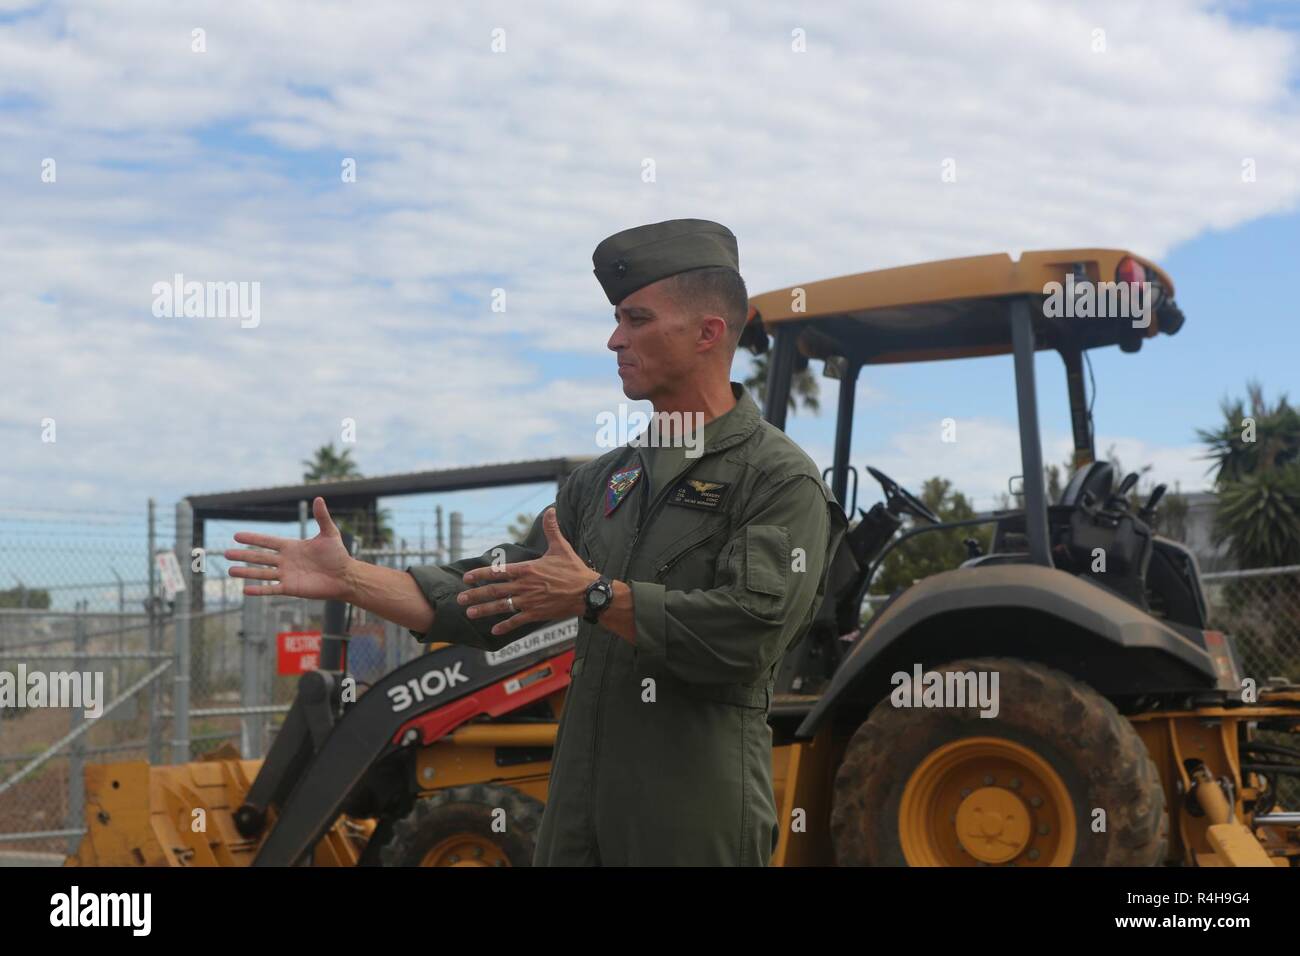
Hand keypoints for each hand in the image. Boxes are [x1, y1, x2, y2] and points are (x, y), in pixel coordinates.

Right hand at [225, 496, 354, 599]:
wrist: (345, 576)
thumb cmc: (338, 555)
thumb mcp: (330, 534)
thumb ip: (322, 517)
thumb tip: (319, 498)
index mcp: (292, 547)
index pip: (268, 542)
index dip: (253, 539)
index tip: (237, 535)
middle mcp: (286, 560)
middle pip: (260, 557)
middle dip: (243, 555)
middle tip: (226, 553)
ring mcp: (287, 575)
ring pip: (261, 573)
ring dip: (246, 572)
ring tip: (230, 571)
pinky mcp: (291, 588)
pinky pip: (271, 589)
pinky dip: (259, 590)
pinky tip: (245, 590)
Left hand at [458, 507, 598, 636]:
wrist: (587, 593)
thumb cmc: (574, 570)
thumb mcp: (561, 547)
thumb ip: (552, 529)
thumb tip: (551, 510)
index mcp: (527, 569)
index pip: (498, 572)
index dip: (480, 575)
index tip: (467, 578)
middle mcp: (524, 586)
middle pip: (494, 591)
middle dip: (475, 595)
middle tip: (460, 599)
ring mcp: (529, 602)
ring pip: (501, 606)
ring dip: (484, 610)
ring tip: (470, 613)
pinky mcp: (536, 614)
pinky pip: (517, 621)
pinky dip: (505, 626)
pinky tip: (494, 630)